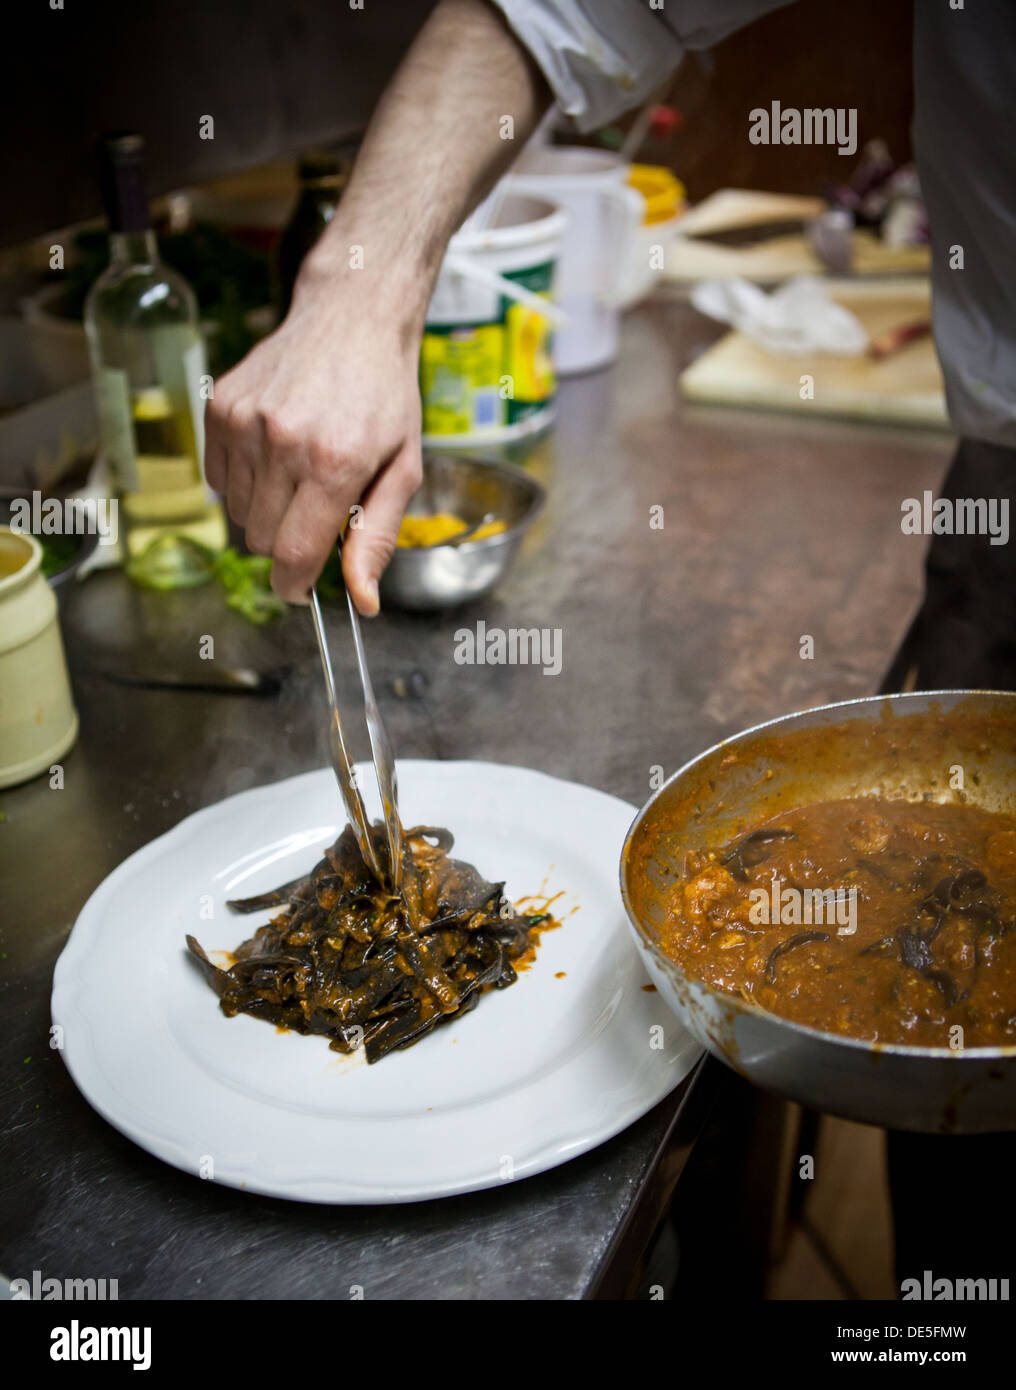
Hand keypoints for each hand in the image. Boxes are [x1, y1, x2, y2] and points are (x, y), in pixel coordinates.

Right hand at [204, 269, 423, 612]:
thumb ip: (377, 538)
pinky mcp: (219, 406)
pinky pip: (217, 479)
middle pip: (262, 541)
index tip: (302, 587)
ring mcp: (245, 421)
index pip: (293, 555)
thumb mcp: (403, 469)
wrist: (351, 319)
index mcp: (335, 463)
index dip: (295, 585)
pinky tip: (274, 450)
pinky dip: (242, 480)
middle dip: (288, 539)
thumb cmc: (385, 398)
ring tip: (299, 469)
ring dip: (267, 508)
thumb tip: (362, 601)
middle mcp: (284, 442)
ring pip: (238, 513)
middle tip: (317, 507)